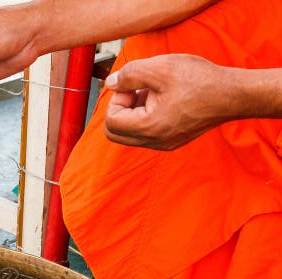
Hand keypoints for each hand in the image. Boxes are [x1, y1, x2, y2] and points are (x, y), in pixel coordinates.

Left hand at [104, 54, 230, 149]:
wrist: (233, 94)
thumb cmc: (201, 81)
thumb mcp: (160, 68)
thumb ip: (130, 74)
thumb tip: (111, 83)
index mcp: (150, 128)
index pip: (111, 122)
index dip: (116, 100)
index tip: (133, 86)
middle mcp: (155, 142)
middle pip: (115, 132)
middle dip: (120, 108)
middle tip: (138, 90)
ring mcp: (163, 144)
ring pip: (130, 133)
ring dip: (133, 111)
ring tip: (154, 91)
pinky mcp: (171, 140)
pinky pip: (146, 133)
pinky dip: (145, 116)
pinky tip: (163, 98)